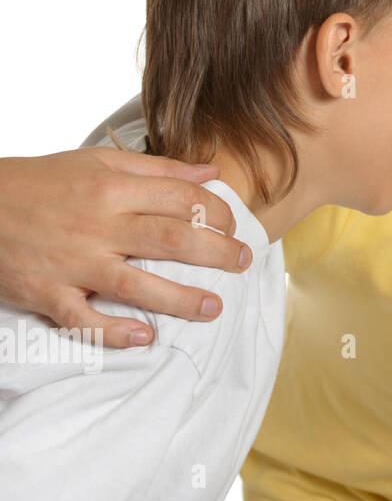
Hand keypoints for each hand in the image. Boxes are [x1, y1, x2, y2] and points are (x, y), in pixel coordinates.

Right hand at [0, 147, 252, 347]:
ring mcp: (72, 263)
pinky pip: (84, 319)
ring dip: (181, 299)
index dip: (217, 214)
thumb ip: (158, 169)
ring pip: (137, 285)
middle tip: (243, 263)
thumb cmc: (41, 183)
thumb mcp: (97, 163)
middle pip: (171, 240)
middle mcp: (97, 226)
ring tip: (214, 307)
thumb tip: (211, 173)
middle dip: (217, 254)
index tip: (234, 227)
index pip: (181, 200)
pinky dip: (115, 331)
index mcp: (112, 190)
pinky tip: (146, 337)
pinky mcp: (46, 293)